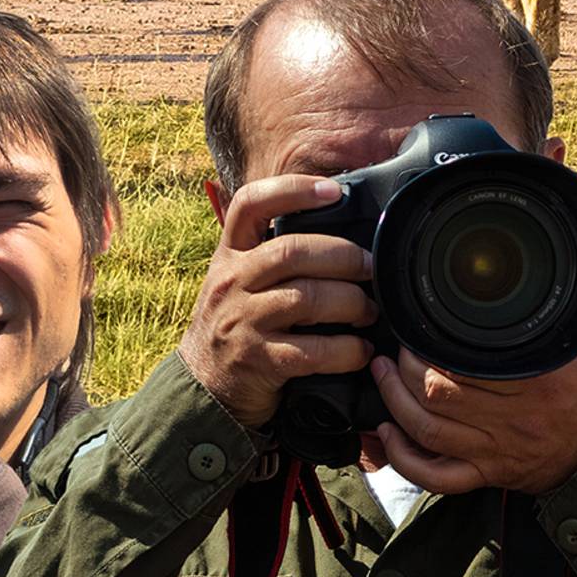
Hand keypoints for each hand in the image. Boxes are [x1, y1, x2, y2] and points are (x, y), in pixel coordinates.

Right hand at [176, 175, 378, 427]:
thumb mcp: (238, 282)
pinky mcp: (258, 360)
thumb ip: (273, 257)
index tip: (333, 191)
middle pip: (292, 251)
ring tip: (370, 312)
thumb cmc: (236, 326)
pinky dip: (348, 350)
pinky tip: (360, 351)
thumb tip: (337, 230)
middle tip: (372, 268)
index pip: (250, 205)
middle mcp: (231, 282)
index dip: (292, 190)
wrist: (204, 386)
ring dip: (352, 303)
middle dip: (344, 256)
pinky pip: (314, 351)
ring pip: (307, 299)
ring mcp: (241, 321)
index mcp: (229, 256)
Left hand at [372, 303, 576, 495]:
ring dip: (393, 401)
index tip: (413, 326)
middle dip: (401, 367)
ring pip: (427, 432)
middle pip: (433, 396)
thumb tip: (555, 267)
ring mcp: (500, 452)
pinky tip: (388, 433)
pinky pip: (440, 478)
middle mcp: (512, 421)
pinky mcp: (495, 475)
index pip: (457, 366)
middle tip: (393, 345)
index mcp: (536, 383)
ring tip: (379, 373)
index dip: (423, 347)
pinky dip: (406, 459)